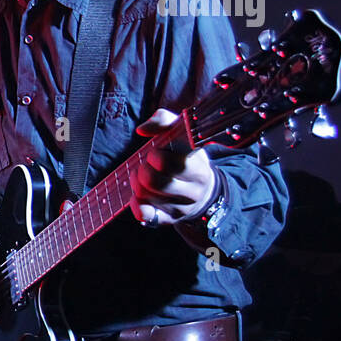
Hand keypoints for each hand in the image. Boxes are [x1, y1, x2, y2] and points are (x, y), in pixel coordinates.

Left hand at [130, 108, 217, 226]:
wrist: (203, 189)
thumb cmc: (186, 155)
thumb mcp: (182, 132)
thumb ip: (163, 120)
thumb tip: (142, 129)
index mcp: (199, 169)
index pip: (171, 165)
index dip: (156, 156)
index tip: (157, 153)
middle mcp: (192, 192)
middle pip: (153, 182)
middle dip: (142, 170)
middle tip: (147, 165)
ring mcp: (181, 208)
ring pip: (145, 196)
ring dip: (136, 183)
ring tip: (143, 177)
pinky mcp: (169, 220)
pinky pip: (145, 216)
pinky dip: (136, 205)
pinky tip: (139, 196)